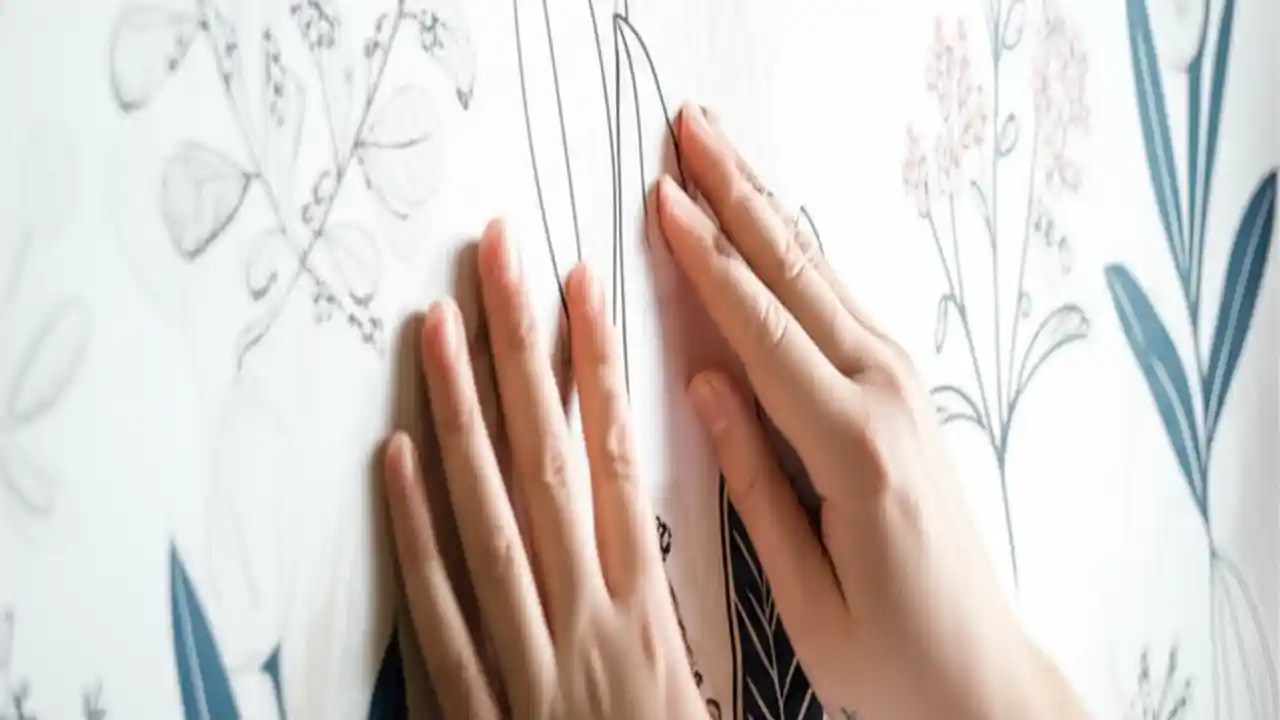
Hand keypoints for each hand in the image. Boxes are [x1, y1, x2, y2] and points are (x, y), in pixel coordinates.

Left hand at [382, 222, 705, 717]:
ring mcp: (524, 656)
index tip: (582, 284)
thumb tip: (636, 519)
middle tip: (497, 256)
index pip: (624, 464)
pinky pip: (437, 608)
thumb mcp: (698, 693)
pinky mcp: (472, 702)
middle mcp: (587, 618)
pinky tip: (392, 458)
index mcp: (649, 613)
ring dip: (460, 414)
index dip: (600, 368)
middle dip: (524, 351)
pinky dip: (412, 530)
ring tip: (435, 324)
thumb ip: (661, 609)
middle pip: (552, 462)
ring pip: (488, 515)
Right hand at [657, 105, 1084, 718]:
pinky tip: (777, 229)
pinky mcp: (907, 396)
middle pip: (798, 276)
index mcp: (854, 449)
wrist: (983, 673)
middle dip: (739, 197)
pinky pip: (845, 305)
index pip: (762, 331)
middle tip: (691, 130)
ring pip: (825, 278)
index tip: (663, 199)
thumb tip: (705, 381)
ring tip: (723, 155)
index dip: (707, 259)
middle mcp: (887, 399)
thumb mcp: (804, 593)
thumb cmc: (888, 654)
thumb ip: (755, 478)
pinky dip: (801, 256)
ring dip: (769, 211)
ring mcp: (905, 390)